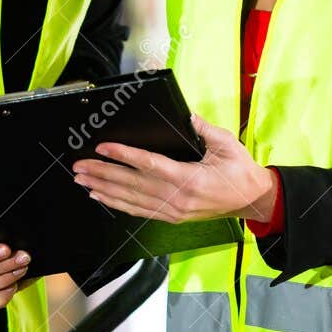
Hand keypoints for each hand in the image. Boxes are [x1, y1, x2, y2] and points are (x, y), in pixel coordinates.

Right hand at [0, 235, 31, 309]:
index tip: (6, 250)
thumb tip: (11, 241)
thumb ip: (7, 234)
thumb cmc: (18, 237)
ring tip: (23, 268)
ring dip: (5, 279)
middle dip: (4, 265)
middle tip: (24, 257)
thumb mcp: (12, 232)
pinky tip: (14, 286)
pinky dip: (2, 297)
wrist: (30, 250)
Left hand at [72, 113, 277, 223]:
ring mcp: (173, 210)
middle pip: (132, 184)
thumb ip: (203, 129)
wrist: (252, 200)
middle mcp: (177, 198)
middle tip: (79, 167)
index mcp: (189, 179)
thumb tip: (184, 115)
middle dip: (102, 174)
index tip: (102, 148)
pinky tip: (100, 197)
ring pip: (130, 199)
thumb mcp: (226, 145)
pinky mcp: (171, 216)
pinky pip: (138, 210)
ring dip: (103, 189)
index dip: (123, 156)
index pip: (149, 165)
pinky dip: (116, 204)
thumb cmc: (240, 172)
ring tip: (82, 180)